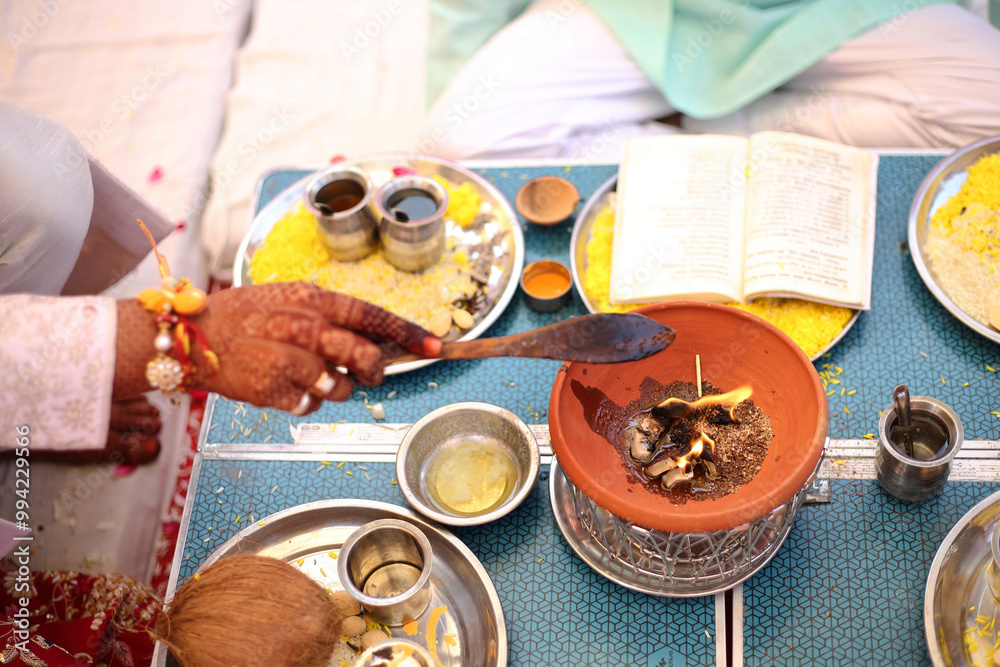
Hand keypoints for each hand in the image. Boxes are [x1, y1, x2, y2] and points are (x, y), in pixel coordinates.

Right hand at [115, 283, 440, 414]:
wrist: (188, 335)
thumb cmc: (244, 317)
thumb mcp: (290, 300)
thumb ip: (331, 317)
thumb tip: (376, 337)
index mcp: (311, 299)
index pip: (371, 314)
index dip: (407, 332)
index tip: (435, 345)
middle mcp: (302, 326)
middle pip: (362, 354)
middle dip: (374, 368)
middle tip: (368, 372)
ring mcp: (285, 359)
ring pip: (339, 386)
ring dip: (336, 389)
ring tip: (312, 377)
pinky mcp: (269, 390)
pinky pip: (309, 406)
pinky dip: (306, 402)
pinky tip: (286, 388)